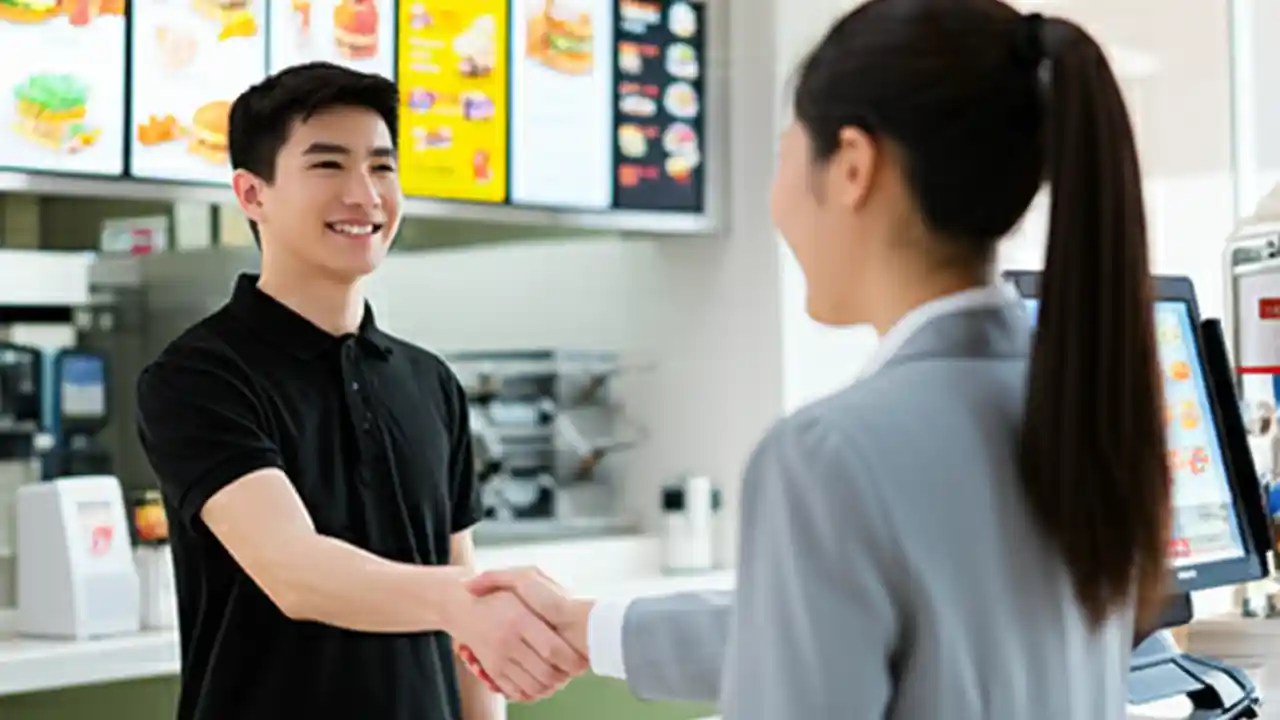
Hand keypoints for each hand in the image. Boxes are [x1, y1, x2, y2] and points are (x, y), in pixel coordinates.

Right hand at [447, 586, 582, 701]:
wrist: (463, 608)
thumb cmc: (504, 592)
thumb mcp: (523, 576)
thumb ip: (536, 584)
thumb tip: (553, 602)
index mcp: (520, 619)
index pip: (552, 649)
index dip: (570, 660)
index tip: (581, 661)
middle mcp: (508, 640)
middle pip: (545, 672)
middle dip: (564, 676)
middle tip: (573, 672)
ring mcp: (499, 657)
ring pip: (533, 684)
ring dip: (551, 686)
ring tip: (560, 678)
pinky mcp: (492, 669)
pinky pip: (516, 690)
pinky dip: (531, 693)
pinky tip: (541, 684)